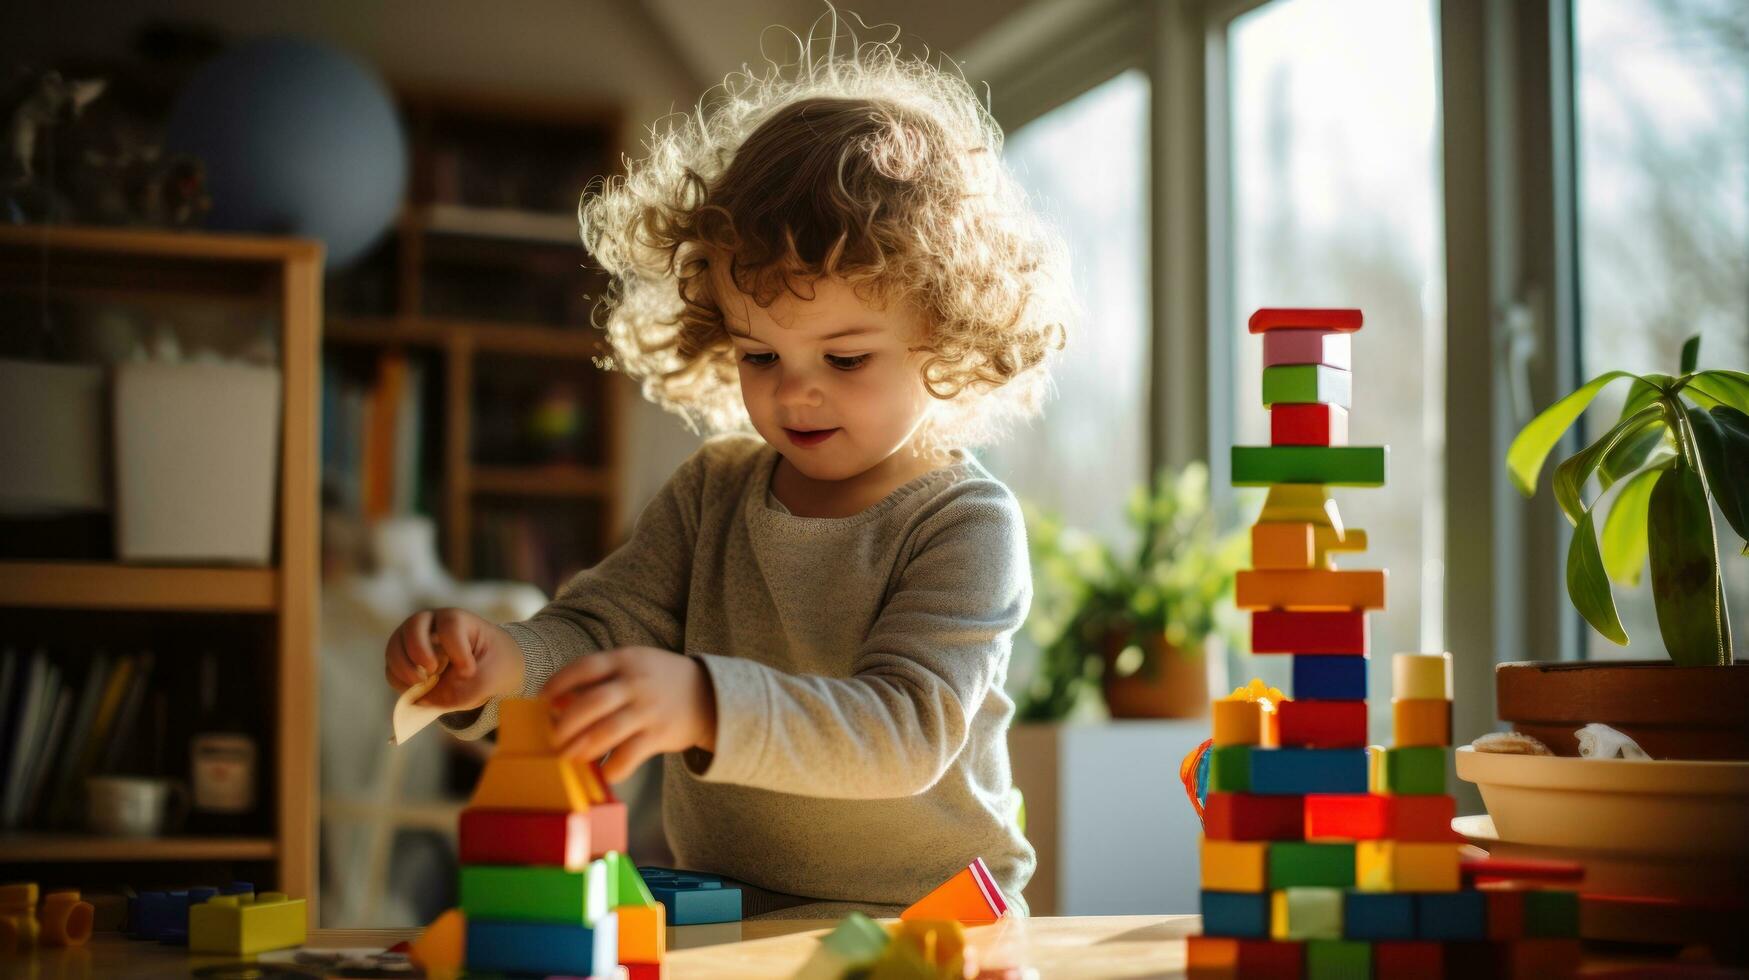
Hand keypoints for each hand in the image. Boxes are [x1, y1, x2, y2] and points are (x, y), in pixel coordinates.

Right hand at [384, 608, 525, 712]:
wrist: (486, 672)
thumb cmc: (492, 666)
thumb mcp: (492, 676)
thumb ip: (466, 687)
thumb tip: (425, 697)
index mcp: (458, 620)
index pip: (450, 626)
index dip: (457, 649)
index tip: (468, 670)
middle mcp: (431, 624)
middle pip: (413, 626)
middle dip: (419, 650)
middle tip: (433, 671)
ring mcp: (413, 641)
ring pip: (395, 646)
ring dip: (403, 668)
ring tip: (420, 685)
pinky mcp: (404, 660)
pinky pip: (391, 669)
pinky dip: (399, 682)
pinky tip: (416, 691)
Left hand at [541, 646, 717, 782]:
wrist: (709, 695)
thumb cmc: (658, 681)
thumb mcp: (633, 666)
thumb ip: (599, 679)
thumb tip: (556, 703)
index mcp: (626, 660)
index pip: (585, 667)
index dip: (559, 683)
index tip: (542, 699)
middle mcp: (636, 683)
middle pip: (592, 702)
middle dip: (566, 723)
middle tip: (552, 738)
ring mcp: (648, 709)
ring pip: (607, 731)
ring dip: (582, 748)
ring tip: (568, 757)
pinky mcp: (659, 735)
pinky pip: (629, 756)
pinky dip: (611, 768)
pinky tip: (601, 772)